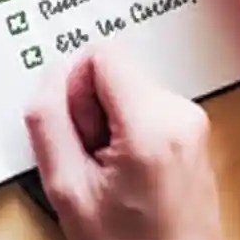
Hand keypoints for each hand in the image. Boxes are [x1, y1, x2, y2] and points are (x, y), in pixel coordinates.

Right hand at [24, 48, 221, 239]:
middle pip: (113, 71)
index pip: (101, 53)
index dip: (75, 89)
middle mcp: (182, 113)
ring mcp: (192, 120)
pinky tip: (127, 170)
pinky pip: (142, 106)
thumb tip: (49, 75)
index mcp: (153, 124)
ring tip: (112, 170)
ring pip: (124, 88)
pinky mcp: (192, 129)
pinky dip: (126, 131)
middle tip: (94, 159)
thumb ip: (47, 120)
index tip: (81, 133)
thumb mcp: (65, 187)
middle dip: (91, 108)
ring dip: (108, 123)